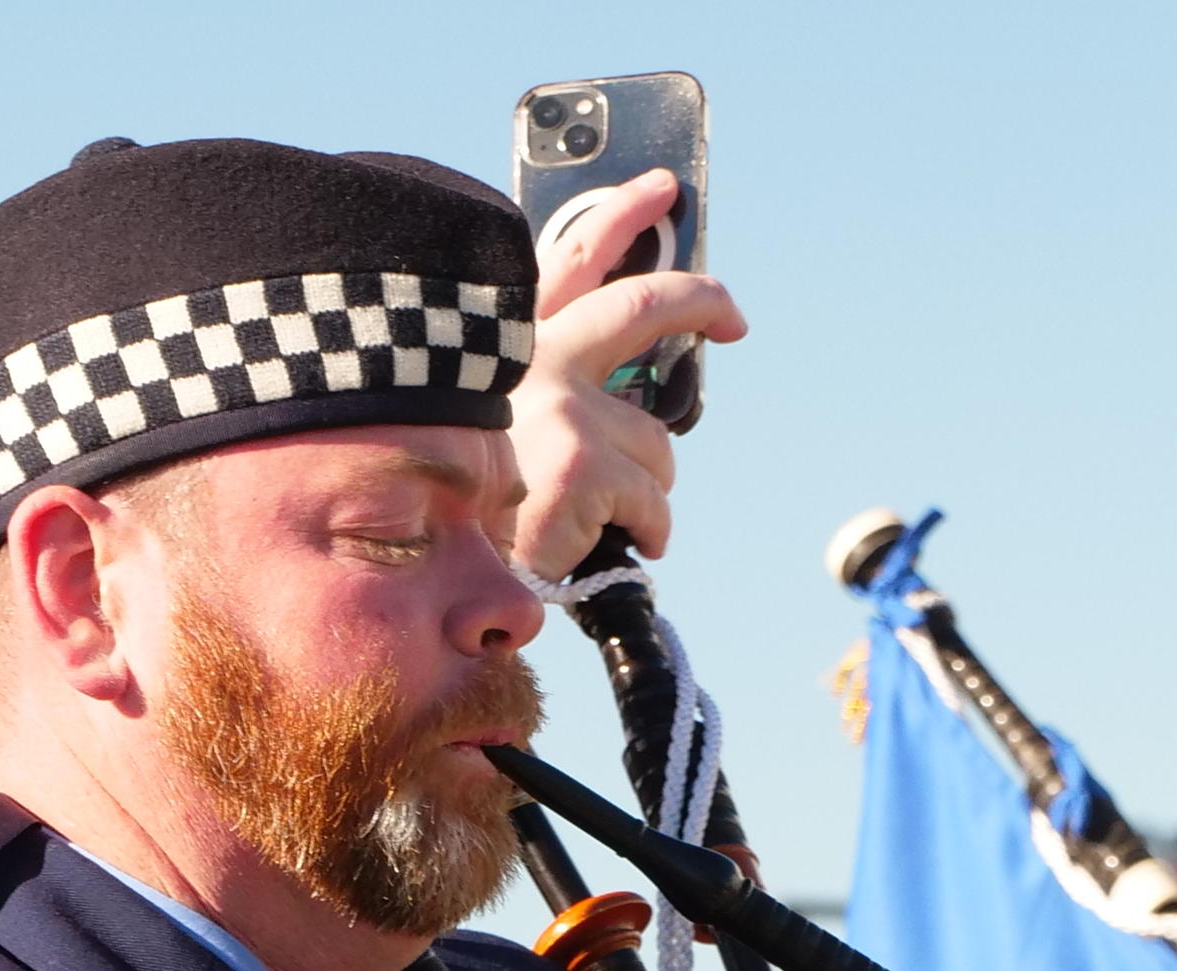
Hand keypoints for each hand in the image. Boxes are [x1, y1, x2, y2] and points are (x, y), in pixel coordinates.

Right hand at [504, 170, 746, 574]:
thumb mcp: (507, 427)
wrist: (445, 572)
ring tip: (598, 517)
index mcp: (509, 346)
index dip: (620, 218)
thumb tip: (637, 395)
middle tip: (731, 316)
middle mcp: (533, 361)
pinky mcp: (583, 466)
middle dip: (700, 299)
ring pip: (658, 444)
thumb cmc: (482, 506)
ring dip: (646, 488)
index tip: (663, 193)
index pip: (569, 258)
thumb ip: (558, 391)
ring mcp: (560, 408)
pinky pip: (655, 504)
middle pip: (640, 305)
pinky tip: (602, 543)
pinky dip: (645, 533)